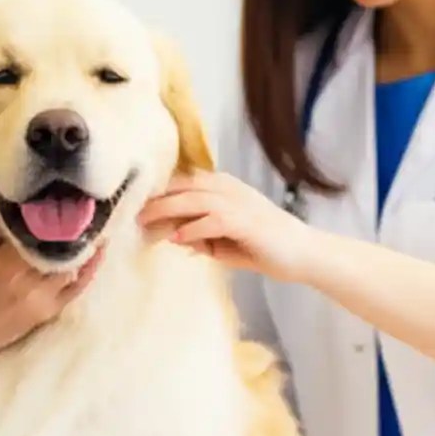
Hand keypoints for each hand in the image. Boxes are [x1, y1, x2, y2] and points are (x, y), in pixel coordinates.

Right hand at [0, 210, 102, 382]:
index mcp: (3, 265)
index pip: (37, 230)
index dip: (45, 211)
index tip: (51, 195)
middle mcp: (28, 283)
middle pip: (59, 246)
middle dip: (67, 224)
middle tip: (74, 202)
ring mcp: (41, 301)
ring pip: (72, 265)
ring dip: (79, 243)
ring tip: (85, 220)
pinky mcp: (45, 314)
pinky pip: (75, 289)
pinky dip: (88, 270)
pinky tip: (97, 252)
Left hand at [137, 170, 318, 281]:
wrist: (302, 253)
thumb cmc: (263, 246)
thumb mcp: (225, 240)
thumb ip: (201, 235)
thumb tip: (173, 235)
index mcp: (224, 187)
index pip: (184, 182)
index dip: (159, 191)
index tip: (135, 203)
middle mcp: (230, 189)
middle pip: (184, 187)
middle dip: (156, 199)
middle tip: (132, 212)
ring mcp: (238, 203)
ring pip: (194, 199)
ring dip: (167, 210)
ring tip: (145, 222)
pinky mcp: (245, 221)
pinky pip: (213, 220)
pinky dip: (193, 228)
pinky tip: (177, 238)